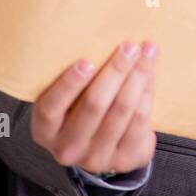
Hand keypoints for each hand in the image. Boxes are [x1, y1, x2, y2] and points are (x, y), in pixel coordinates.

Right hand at [32, 40, 156, 174]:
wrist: (100, 145)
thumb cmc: (79, 108)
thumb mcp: (66, 99)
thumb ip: (75, 78)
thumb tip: (103, 35)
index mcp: (45, 131)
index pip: (51, 108)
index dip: (68, 85)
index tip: (86, 62)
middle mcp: (67, 148)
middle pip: (94, 106)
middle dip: (115, 71)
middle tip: (129, 47)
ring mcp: (96, 157)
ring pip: (122, 111)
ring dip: (138, 77)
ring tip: (148, 52)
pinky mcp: (125, 159)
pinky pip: (140, 122)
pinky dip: (147, 94)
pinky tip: (150, 74)